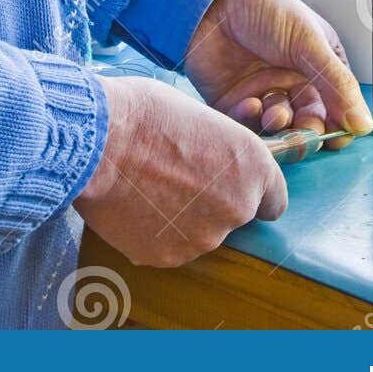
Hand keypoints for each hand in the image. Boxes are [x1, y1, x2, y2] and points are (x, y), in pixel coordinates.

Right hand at [74, 75, 286, 266]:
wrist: (99, 143)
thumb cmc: (147, 115)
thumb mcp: (200, 117)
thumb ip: (217, 151)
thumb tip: (212, 164)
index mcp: (252, 168)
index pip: (273, 200)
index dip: (250, 191)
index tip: (232, 185)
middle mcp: (237, 208)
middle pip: (232, 215)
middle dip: (210, 201)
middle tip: (176, 175)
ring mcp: (203, 238)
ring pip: (198, 232)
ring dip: (181, 218)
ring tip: (148, 186)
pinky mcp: (167, 256)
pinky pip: (167, 245)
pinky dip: (154, 231)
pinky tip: (134, 205)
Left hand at [184, 0, 372, 144]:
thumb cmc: (266, 6)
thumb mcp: (308, 42)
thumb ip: (336, 84)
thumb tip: (362, 124)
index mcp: (320, 65)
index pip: (339, 107)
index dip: (339, 125)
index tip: (335, 137)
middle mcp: (294, 82)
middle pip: (310, 124)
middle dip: (307, 131)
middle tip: (303, 130)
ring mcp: (265, 93)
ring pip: (280, 130)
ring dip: (280, 126)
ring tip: (274, 111)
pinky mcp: (234, 103)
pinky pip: (248, 126)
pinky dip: (251, 122)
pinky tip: (249, 104)